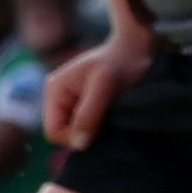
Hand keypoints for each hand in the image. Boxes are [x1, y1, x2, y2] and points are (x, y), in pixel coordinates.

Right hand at [44, 35, 152, 149]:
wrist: (138, 47)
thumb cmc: (121, 62)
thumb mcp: (105, 86)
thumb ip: (89, 114)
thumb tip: (79, 145)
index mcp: (55, 90)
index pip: (53, 131)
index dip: (74, 138)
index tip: (101, 130)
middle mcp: (59, 97)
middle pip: (63, 133)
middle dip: (85, 132)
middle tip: (109, 119)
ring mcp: (71, 100)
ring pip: (76, 131)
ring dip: (95, 129)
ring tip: (112, 114)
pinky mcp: (85, 104)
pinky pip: (86, 125)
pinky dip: (100, 125)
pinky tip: (113, 114)